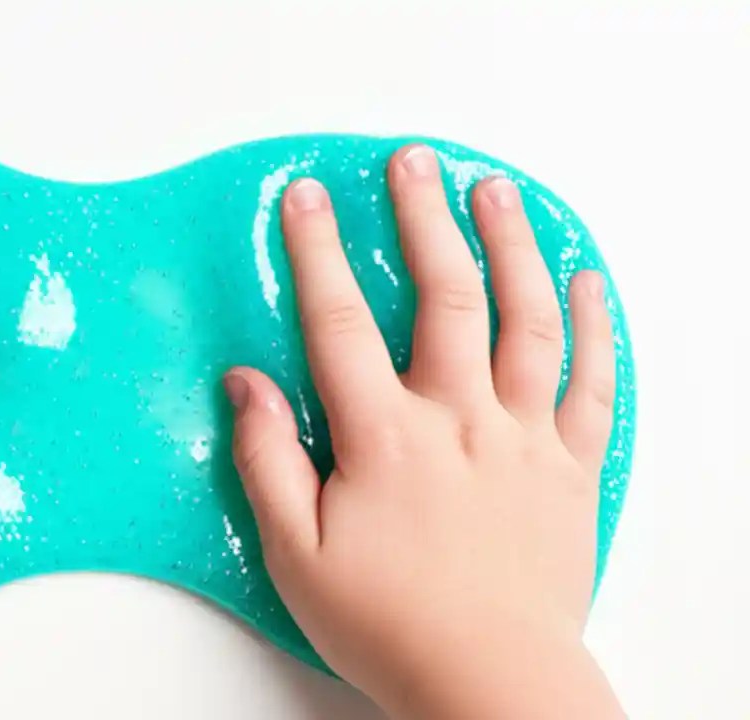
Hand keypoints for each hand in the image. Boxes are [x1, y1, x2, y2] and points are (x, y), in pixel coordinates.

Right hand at [225, 146, 622, 717]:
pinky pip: (592, 383)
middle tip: (415, 162)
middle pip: (445, 295)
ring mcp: (523, 438)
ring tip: (496, 192)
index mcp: (384, 437)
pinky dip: (595, 326)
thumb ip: (267, 459)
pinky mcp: (569, 468)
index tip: (306, 196)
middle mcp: (459, 420)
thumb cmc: (389, 625)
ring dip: (512, 246)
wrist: (490, 683)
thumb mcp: (296, 552)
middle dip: (425, 219)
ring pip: (526, 320)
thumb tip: (245, 384)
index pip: (340, 321)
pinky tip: (587, 280)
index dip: (318, 251)